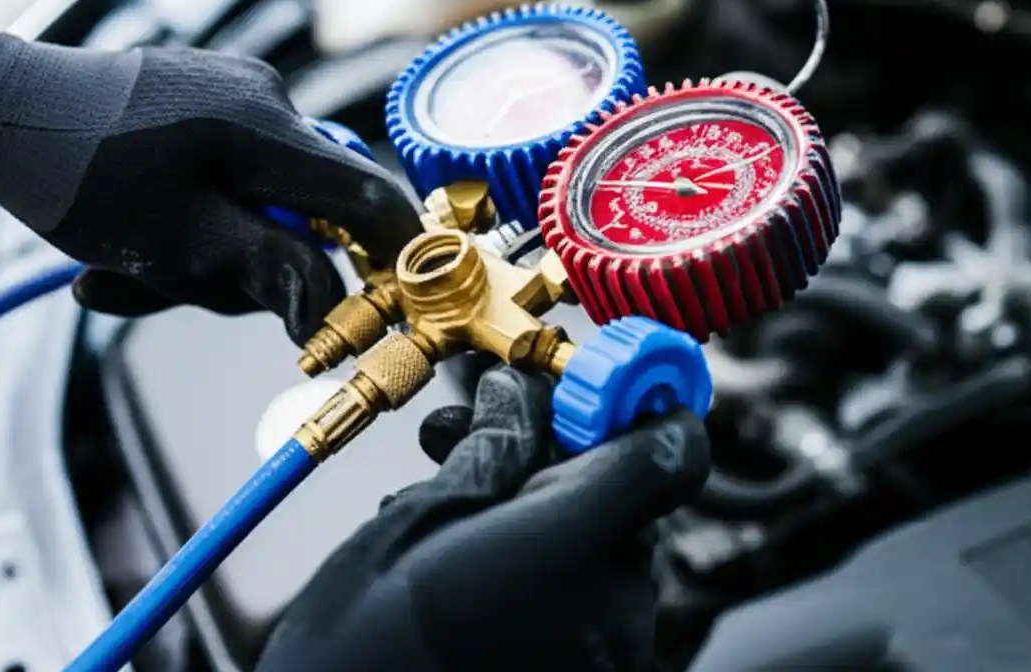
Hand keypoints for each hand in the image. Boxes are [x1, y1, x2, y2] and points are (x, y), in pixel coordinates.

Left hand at [0, 9, 420, 342]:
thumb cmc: (79, 174)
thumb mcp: (179, 246)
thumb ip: (271, 274)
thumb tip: (329, 312)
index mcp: (267, 130)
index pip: (366, 195)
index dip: (395, 254)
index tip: (402, 300)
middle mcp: (263, 101)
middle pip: (305, 209)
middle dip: (258, 265)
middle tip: (191, 294)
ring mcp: (232, 97)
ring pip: (261, 202)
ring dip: (209, 255)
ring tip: (132, 276)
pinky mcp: (205, 105)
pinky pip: (228, 181)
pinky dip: (194, 226)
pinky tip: (133, 253)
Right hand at [256, 367, 710, 671]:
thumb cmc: (359, 653)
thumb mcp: (413, 527)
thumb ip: (490, 450)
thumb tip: (523, 394)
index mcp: (574, 548)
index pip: (671, 448)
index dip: (638, 403)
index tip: (586, 386)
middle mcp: (616, 609)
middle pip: (625, 495)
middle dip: (556, 456)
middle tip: (470, 438)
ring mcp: (612, 658)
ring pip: (600, 547)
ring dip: (540, 514)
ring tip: (446, 511)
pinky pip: (588, 603)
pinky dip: (544, 573)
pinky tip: (471, 570)